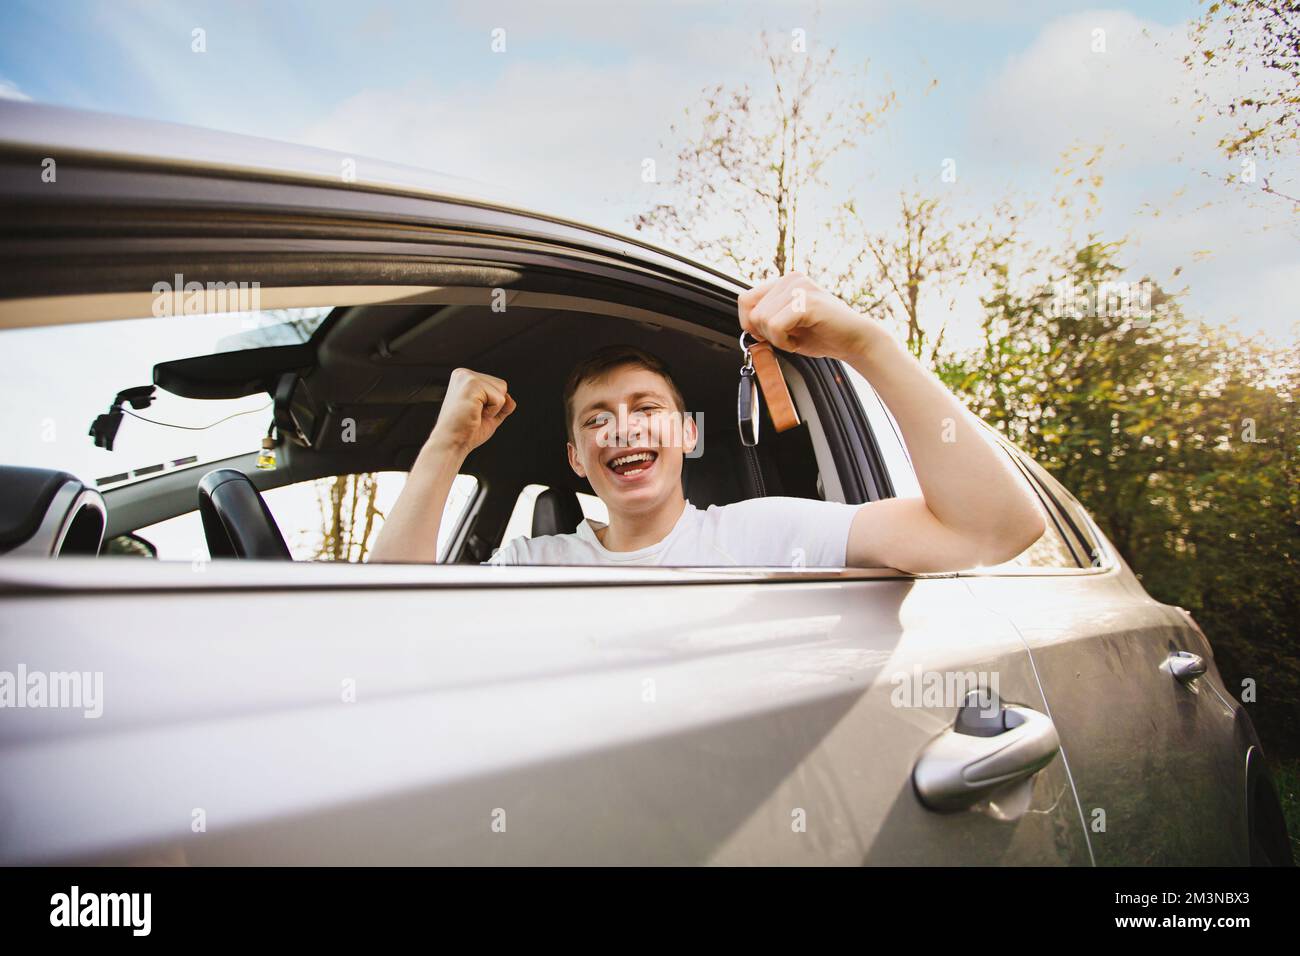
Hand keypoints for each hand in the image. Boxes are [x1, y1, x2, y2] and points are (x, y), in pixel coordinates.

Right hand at [427, 367, 516, 456]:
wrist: (451, 444)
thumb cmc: (466, 432)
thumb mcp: (489, 416)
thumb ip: (502, 406)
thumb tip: (510, 399)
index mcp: (465, 379)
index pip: (497, 385)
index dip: (493, 405)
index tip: (474, 412)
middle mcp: (464, 374)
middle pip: (502, 385)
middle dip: (495, 405)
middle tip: (475, 414)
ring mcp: (467, 377)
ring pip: (502, 389)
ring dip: (493, 408)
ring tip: (474, 413)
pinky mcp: (472, 384)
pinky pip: (500, 399)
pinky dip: (492, 411)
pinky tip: (475, 414)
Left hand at [737, 272, 881, 363]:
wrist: (855, 341)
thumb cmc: (823, 335)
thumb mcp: (787, 325)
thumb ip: (766, 320)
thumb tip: (745, 325)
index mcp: (785, 282)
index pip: (745, 299)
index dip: (750, 323)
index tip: (768, 336)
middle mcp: (791, 279)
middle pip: (752, 312)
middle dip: (766, 334)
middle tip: (790, 338)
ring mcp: (799, 287)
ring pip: (761, 320)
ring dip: (776, 339)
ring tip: (797, 338)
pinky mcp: (806, 301)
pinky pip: (775, 326)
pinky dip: (784, 342)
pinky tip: (799, 342)